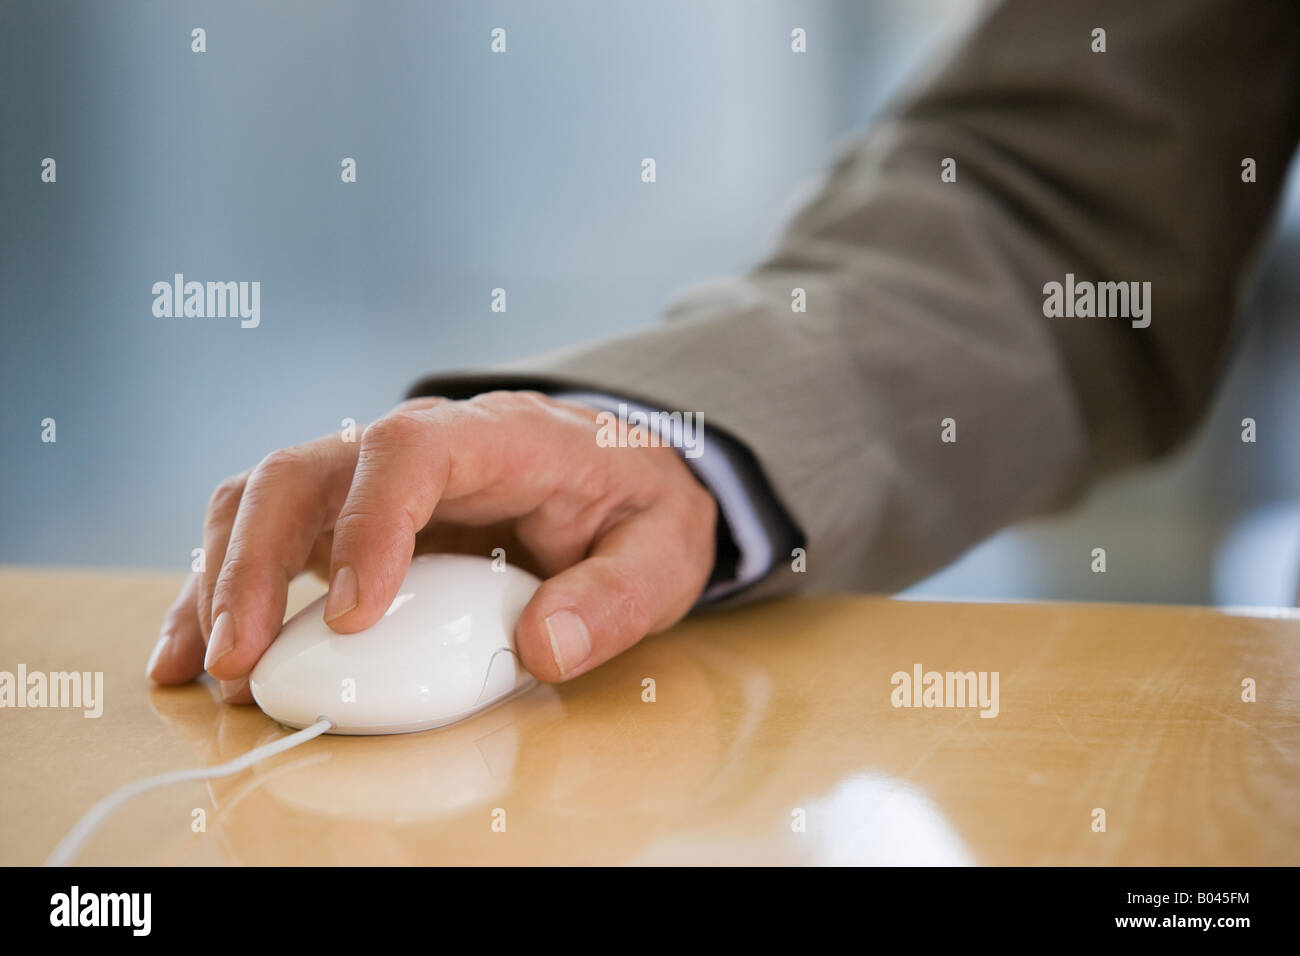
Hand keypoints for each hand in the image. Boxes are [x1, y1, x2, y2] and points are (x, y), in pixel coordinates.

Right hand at [146, 391, 716, 700]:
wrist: (615, 475)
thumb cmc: (632, 507)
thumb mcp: (662, 550)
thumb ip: (615, 596)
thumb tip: (545, 648)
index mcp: (497, 438)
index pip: (410, 450)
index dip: (370, 523)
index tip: (358, 615)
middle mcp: (416, 445)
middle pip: (306, 470)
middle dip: (260, 563)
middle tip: (245, 658)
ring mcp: (370, 478)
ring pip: (264, 498)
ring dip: (221, 580)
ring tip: (203, 669)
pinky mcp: (345, 518)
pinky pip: (265, 536)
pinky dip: (222, 590)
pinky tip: (199, 654)